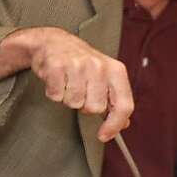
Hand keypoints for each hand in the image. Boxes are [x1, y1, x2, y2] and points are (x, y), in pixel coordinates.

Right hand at [15, 26, 134, 140]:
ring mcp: (77, 65)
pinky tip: (57, 80)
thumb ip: (115, 100)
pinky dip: (54, 92)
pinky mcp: (56, 66)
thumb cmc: (81, 61)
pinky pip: (56, 95)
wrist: (53, 42)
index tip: (104, 135)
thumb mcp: (105, 76)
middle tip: (80, 91)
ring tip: (67, 83)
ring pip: (74, 103)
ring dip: (68, 98)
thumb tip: (123, 123)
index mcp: (116, 70)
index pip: (123, 104)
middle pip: (95, 108)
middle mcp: (99, 66)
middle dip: (84, 105)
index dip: (115, 124)